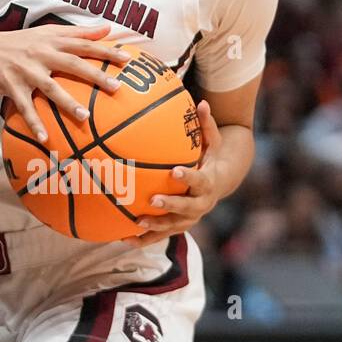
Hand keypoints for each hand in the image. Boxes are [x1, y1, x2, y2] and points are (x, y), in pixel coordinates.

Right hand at [0, 23, 129, 144]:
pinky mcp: (11, 85)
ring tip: (85, 117)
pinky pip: (25, 107)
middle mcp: (40, 53)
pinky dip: (35, 122)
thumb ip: (77, 32)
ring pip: (50, 87)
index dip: (105, 50)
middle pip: (72, 64)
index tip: (127, 60)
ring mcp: (25, 70)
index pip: (83, 44)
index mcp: (51, 40)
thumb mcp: (45, 32)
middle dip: (95, 75)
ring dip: (68, 102)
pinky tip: (46, 138)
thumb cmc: (16, 42)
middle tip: (116, 88)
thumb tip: (108, 28)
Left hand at [125, 99, 224, 246]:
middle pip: (188, 209)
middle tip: (152, 200)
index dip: (188, 178)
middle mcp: (201, 204)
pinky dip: (143, 239)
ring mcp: (190, 218)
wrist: (219, 182)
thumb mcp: (212, 141)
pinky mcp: (178, 225)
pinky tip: (122, 239)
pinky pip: (160, 235)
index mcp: (208, 183)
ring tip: (135, 223)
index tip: (175, 172)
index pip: (199, 181)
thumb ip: (205, 124)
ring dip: (156, 228)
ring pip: (173, 227)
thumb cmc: (210, 157)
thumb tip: (201, 102)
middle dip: (171, 206)